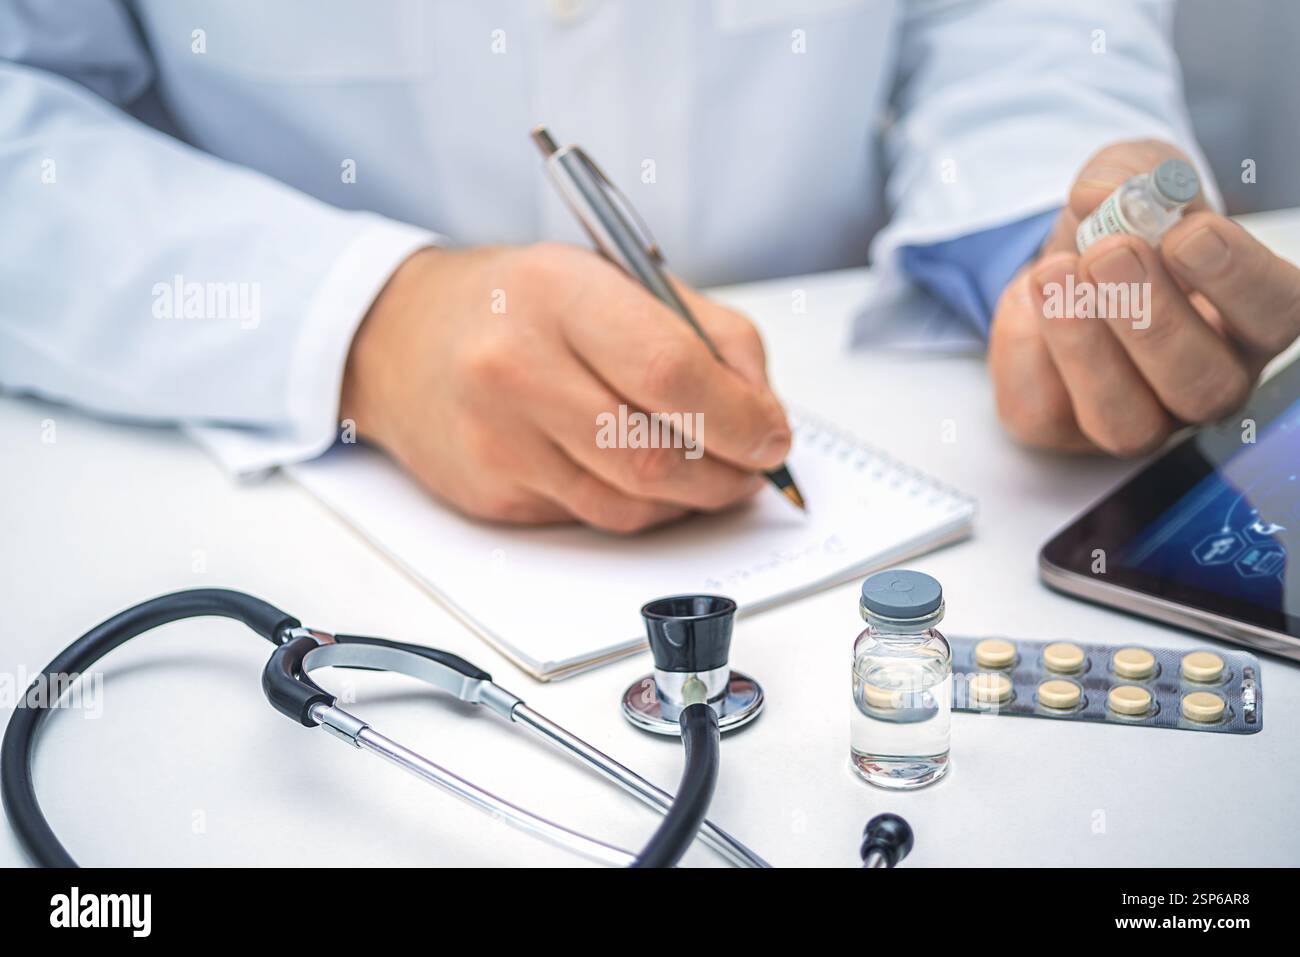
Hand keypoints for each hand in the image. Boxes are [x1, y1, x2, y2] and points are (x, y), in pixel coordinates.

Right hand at [340, 242, 791, 531]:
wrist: (401, 338)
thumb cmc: (521, 303)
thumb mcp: (615, 276)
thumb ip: (706, 333)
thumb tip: (763, 412)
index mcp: (560, 293)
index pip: (671, 371)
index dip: (740, 417)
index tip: (773, 435)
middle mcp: (516, 367)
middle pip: (654, 454)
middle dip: (728, 473)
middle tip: (754, 466)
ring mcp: (497, 439)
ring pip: (630, 502)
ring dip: (691, 498)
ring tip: (710, 471)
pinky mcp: (490, 494)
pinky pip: (593, 518)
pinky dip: (639, 506)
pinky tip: (645, 476)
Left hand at [989, 139, 1299, 454]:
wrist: (1054, 268)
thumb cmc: (1116, 229)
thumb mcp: (1126, 181)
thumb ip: (1126, 174)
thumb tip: (1100, 193)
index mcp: (1247, 319)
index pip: (1277, 313)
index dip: (1238, 278)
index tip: (1189, 233)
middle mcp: (1204, 381)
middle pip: (1205, 386)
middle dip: (1153, 318)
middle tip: (1109, 253)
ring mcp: (1138, 418)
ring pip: (1128, 423)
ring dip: (1085, 348)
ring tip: (1053, 272)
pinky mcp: (1064, 431)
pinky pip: (1046, 411)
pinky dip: (1026, 350)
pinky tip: (1025, 300)